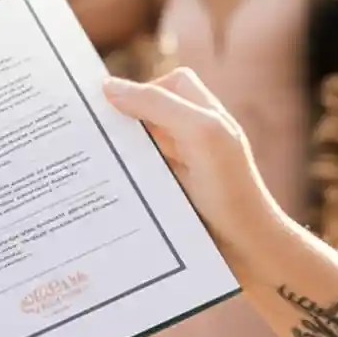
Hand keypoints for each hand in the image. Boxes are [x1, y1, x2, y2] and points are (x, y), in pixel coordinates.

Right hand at [102, 68, 281, 251]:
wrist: (247, 251)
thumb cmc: (232, 190)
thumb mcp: (199, 134)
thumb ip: (158, 104)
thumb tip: (110, 87)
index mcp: (207, 117)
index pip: (172, 85)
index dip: (145, 88)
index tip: (111, 106)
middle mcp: (195, 139)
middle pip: (152, 114)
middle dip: (124, 120)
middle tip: (90, 132)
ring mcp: (183, 168)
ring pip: (142, 146)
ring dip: (119, 152)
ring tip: (90, 160)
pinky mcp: (172, 195)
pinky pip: (141, 176)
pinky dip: (124, 178)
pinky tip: (107, 187)